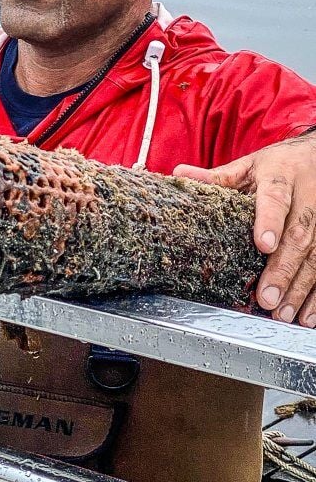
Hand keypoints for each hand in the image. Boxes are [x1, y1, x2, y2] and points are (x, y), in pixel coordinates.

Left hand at [173, 132, 315, 325]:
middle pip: (298, 235)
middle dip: (283, 269)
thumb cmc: (278, 166)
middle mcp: (308, 198)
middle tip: (267, 297)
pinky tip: (308, 316)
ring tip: (283, 313)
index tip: (263, 244)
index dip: (270, 221)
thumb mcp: (248, 166)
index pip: (275, 198)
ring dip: (300, 288)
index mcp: (280, 177)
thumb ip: (219, 177)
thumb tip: (178, 175)